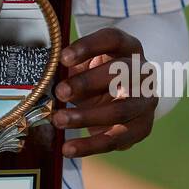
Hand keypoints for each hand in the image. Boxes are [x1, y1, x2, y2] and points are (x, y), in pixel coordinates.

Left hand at [51, 27, 156, 158]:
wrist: (124, 98)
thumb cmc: (96, 76)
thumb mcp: (84, 66)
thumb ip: (68, 68)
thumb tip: (42, 76)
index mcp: (128, 47)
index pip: (112, 39)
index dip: (88, 47)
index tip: (62, 58)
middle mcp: (143, 71)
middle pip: (120, 72)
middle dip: (87, 83)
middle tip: (60, 91)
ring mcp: (146, 100)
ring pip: (120, 109)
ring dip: (86, 117)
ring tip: (58, 120)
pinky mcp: (143, 127)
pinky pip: (116, 138)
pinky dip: (90, 145)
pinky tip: (68, 148)